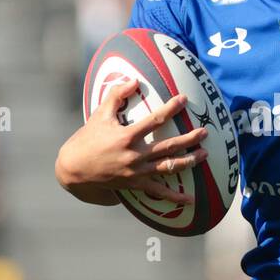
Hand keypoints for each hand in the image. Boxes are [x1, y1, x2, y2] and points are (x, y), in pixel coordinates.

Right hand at [55, 77, 207, 205]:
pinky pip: (158, 192)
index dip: (171, 108)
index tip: (184, 99)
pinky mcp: (134, 185)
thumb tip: (134, 79)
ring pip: (168, 167)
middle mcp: (135, 155)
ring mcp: (136, 172)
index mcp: (127, 136)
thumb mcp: (99, 114)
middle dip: (190, 139)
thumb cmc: (86, 140)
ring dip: (189, 161)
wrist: (73, 169)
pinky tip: (190, 200)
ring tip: (204, 156)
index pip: (155, 120)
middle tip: (205, 132)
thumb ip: (116, 95)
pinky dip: (174, 197)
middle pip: (169, 146)